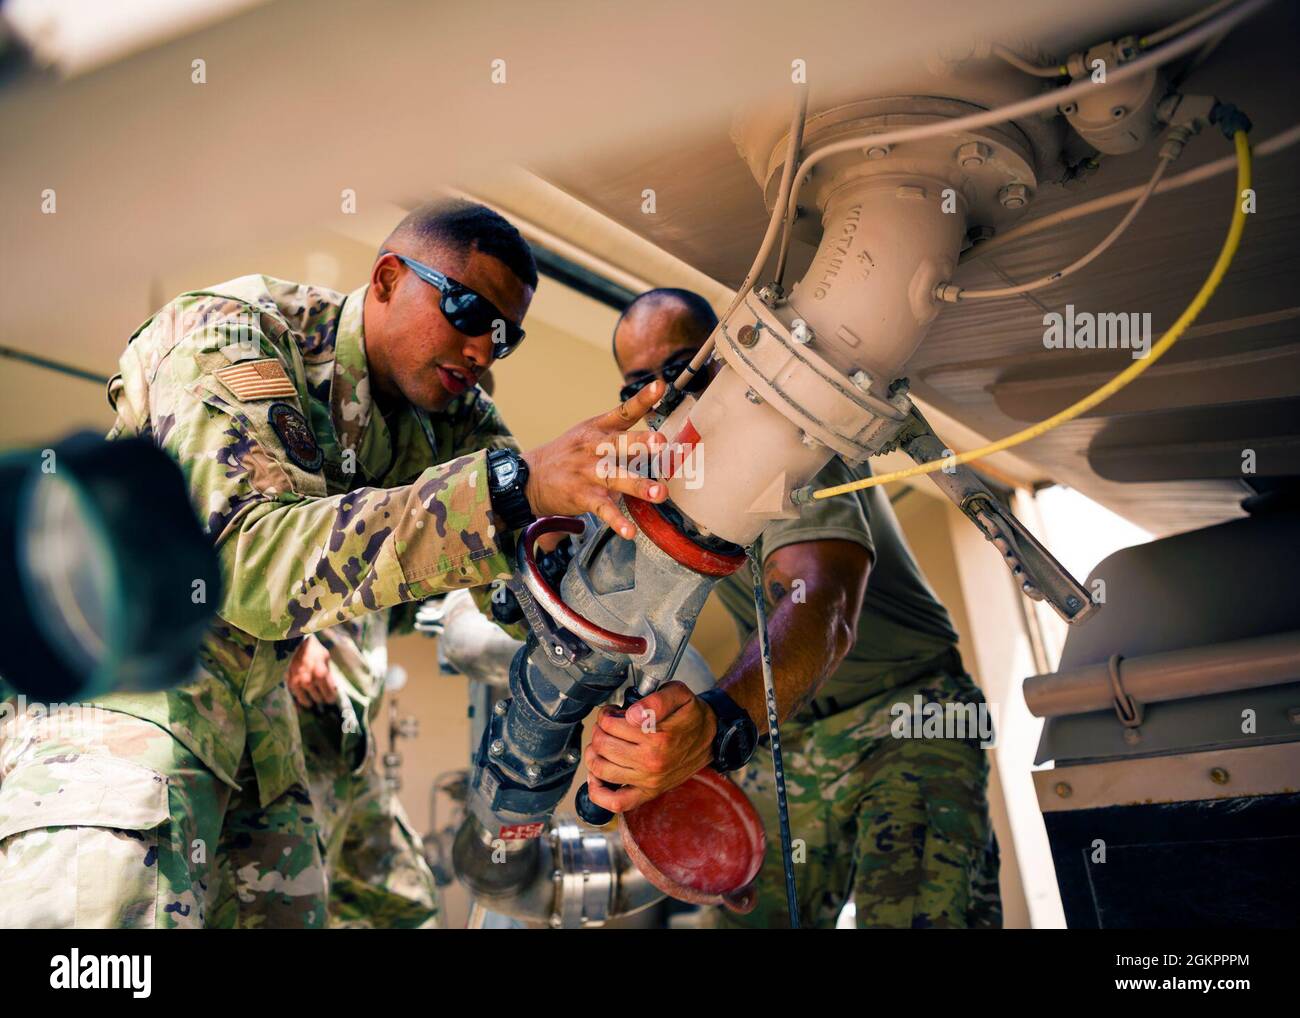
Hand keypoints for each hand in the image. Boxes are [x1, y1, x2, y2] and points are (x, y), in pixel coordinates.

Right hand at [286, 634, 334, 708]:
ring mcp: (298, 682)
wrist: (296, 643)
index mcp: (321, 674)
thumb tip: (333, 688)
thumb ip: (329, 675)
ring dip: (309, 702)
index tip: (332, 700)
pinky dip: (298, 698)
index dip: (331, 698)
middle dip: (321, 699)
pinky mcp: (289, 681)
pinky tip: (302, 699)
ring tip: (311, 703)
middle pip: (317, 697)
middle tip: (323, 701)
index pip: (328, 693)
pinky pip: (294, 695)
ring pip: (305, 699)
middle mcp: (309, 680)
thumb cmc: (314, 650)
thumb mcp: (326, 659)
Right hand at [522, 380, 668, 539]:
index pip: (623, 411)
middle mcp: (594, 448)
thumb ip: (620, 434)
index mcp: (598, 429)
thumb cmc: (568, 455)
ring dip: (639, 485)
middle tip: (661, 442)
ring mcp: (588, 472)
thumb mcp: (589, 435)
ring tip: (660, 493)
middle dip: (640, 442)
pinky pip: (602, 509)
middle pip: (619, 443)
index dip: (642, 399)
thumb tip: (658, 438)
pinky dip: (616, 521)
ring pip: (615, 477)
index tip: (660, 387)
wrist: (529, 478)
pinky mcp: (582, 496)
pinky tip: (629, 531)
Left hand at [584, 681, 716, 813]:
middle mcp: (652, 762)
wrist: (712, 738)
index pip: (610, 724)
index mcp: (658, 737)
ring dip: (594, 753)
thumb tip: (631, 715)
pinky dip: (598, 792)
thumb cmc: (692, 716)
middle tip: (608, 724)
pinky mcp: (649, 792)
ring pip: (601, 769)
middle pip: (602, 745)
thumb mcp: (679, 695)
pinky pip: (616, 802)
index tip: (613, 711)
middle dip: (599, 730)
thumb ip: (655, 700)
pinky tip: (597, 775)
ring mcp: (649, 780)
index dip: (606, 714)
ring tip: (603, 743)